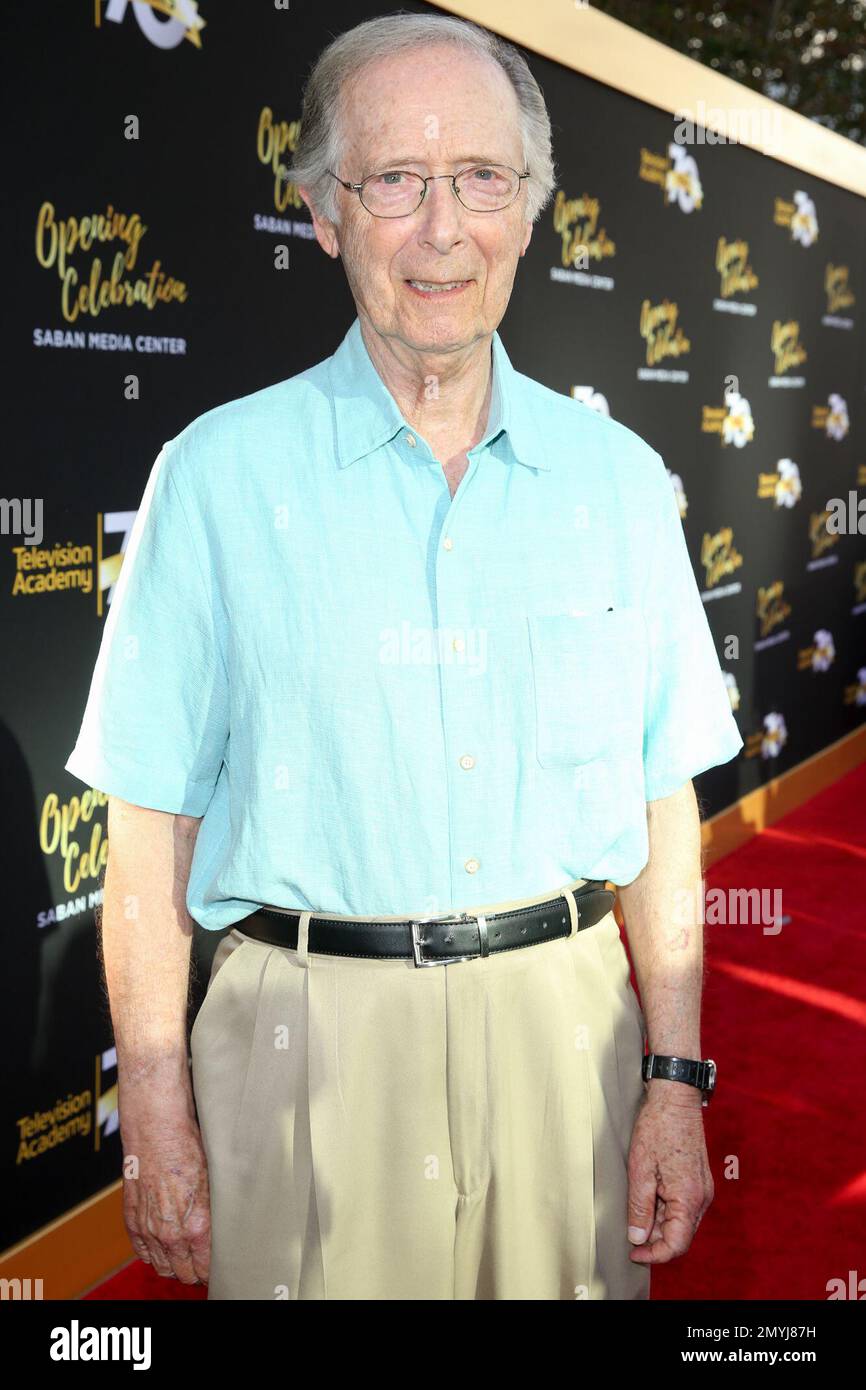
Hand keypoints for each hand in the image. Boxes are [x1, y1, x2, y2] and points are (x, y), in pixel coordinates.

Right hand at [120, 1097, 210, 1285]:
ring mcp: (149, 1229)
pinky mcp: (133, 1221)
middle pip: (185, 1274)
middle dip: (195, 1271)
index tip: (218, 1266)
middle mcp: (171, 1233)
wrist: (156, 1131)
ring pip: (163, 1268)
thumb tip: (228, 1231)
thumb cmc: (189, 1149)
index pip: (206, 1270)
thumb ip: (217, 1214)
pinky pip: (143, 1253)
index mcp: (196, 1226)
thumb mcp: (215, 1182)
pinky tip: (164, 1246)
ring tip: (185, 1255)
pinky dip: (153, 1254)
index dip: (213, 1270)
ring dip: (174, 1265)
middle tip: (203, 1261)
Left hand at [625, 1084, 713, 1262]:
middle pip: (680, 1235)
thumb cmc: (658, 1127)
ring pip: (681, 1221)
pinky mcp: (698, 1180)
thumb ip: (640, 1207)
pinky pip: (683, 1206)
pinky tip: (648, 1195)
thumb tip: (638, 1237)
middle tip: (629, 1233)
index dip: (654, 1255)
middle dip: (654, 1239)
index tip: (634, 1254)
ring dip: (659, 1223)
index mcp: (689, 1198)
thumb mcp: (640, 1169)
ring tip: (636, 1207)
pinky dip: (665, 1209)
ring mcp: (702, 1188)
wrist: (675, 1097)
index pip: (676, 1244)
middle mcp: (702, 1197)